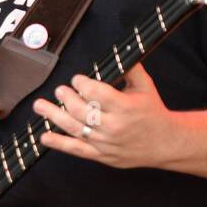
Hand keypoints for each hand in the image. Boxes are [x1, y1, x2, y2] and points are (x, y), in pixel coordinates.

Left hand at [32, 62, 173, 169]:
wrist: (165, 143)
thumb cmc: (153, 113)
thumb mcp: (146, 87)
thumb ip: (131, 69)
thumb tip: (119, 50)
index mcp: (125, 107)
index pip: (96, 93)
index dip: (82, 84)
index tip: (77, 80)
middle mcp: (114, 125)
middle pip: (81, 110)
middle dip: (66, 97)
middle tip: (59, 90)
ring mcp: (105, 142)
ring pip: (74, 128)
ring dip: (54, 116)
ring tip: (40, 106)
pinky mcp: (101, 155)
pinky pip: (76, 150)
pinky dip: (58, 143)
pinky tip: (45, 136)